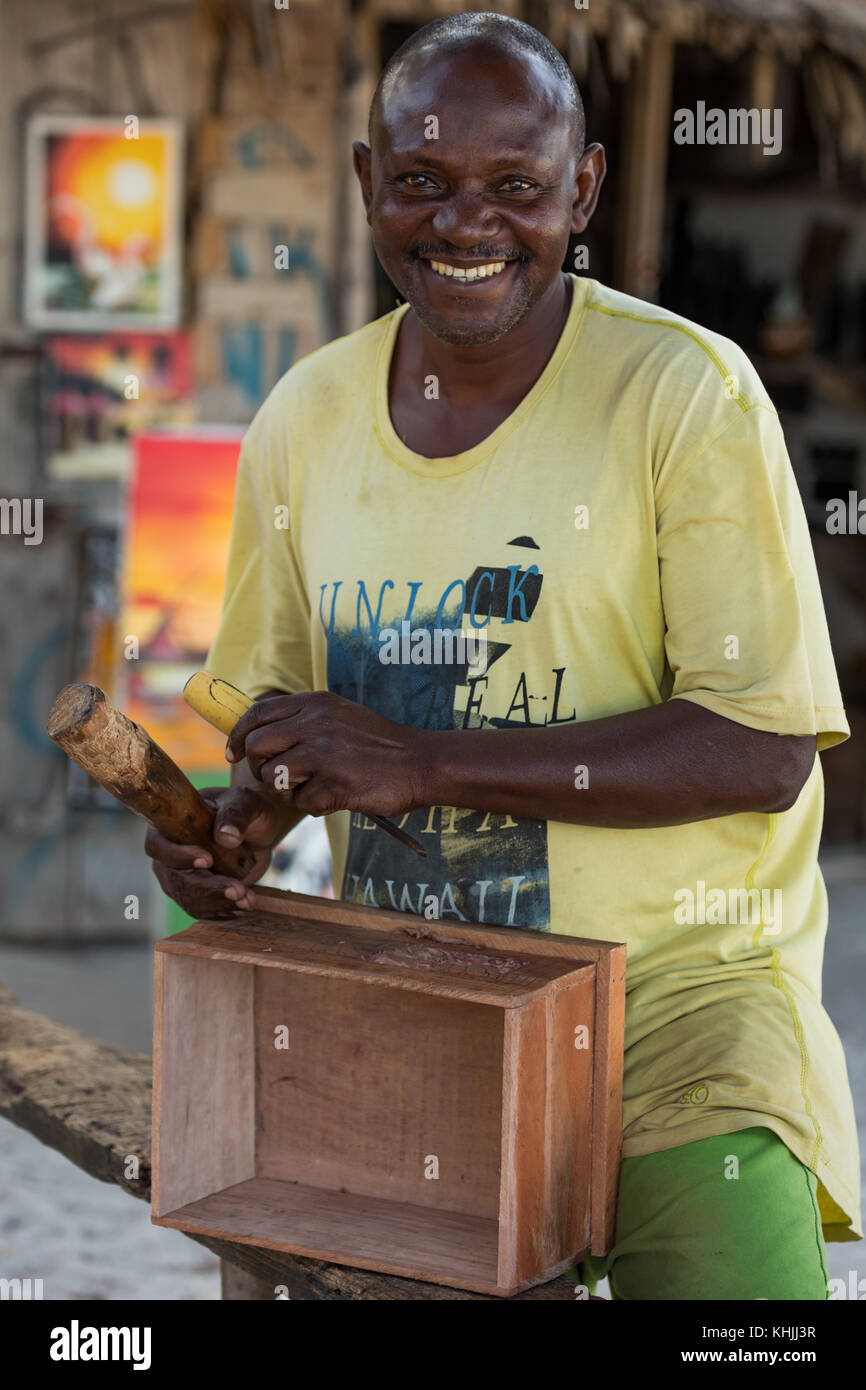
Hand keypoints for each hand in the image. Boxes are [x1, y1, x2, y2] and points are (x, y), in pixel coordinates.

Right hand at [144, 784, 291, 919]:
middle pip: (176, 879)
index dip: (179, 857)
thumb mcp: (246, 803)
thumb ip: (236, 815)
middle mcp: (168, 853)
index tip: (208, 860)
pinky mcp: (195, 892)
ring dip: (219, 903)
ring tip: (248, 900)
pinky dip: (222, 911)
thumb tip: (226, 837)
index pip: (159, 846)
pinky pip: (201, 908)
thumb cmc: (247, 806)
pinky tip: (243, 906)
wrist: (258, 828)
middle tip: (238, 891)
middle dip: (208, 889)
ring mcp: (179, 876)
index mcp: (170, 825)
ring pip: (189, 898)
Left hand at [226, 691, 429, 818]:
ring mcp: (324, 754)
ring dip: (287, 790)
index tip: (233, 755)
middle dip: (260, 768)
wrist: (420, 761)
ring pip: (273, 777)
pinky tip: (335, 797)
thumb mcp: (340, 715)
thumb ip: (303, 718)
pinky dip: (315, 806)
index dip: (238, 735)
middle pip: (256, 747)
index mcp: (315, 703)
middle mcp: (315, 724)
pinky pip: (302, 803)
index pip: (257, 713)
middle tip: (278, 778)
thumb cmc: (378, 743)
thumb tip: (256, 730)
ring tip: (312, 787)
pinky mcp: (335, 785)